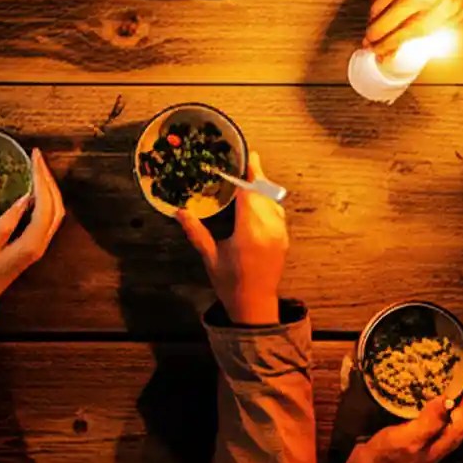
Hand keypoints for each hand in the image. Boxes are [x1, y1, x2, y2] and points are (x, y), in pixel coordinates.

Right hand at [0, 149, 65, 306]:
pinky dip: (46, 198)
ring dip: (49, 187)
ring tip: (37, 167)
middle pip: (55, 206)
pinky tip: (35, 187)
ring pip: (55, 211)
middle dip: (48, 178)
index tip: (34, 159)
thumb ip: (6, 223)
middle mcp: (40, 244)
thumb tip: (25, 198)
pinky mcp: (34, 245)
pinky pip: (48, 217)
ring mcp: (39, 246)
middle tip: (36, 157)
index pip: (44, 205)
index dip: (41, 179)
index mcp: (31, 244)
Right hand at [176, 151, 286, 324]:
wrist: (255, 305)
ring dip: (263, 187)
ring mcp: (280, 234)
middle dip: (256, 175)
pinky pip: (278, 211)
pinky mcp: (284, 238)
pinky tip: (259, 196)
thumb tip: (179, 212)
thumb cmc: (230, 283)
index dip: (248, 174)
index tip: (246, 157)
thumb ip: (196, 232)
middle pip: (264, 194)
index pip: (250, 195)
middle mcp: (269, 230)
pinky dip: (269, 200)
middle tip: (247, 159)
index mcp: (250, 233)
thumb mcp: (210, 256)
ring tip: (252, 173)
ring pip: (273, 201)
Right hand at [335, 375, 462, 462]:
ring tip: (457, 368)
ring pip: (451, 410)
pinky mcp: (414, 432)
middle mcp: (440, 437)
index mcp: (444, 439)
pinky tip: (429, 385)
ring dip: (457, 389)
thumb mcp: (406, 441)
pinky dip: (436, 394)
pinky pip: (433, 410)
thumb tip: (445, 399)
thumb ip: (427, 423)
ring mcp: (428, 435)